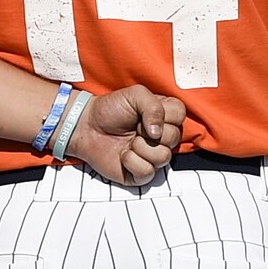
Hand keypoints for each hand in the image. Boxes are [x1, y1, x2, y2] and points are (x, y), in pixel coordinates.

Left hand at [69, 86, 186, 186]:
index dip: (163, 114)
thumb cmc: (110, 109)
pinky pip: (148, 172)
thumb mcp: (135, 95)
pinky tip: (123, 155)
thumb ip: (153, 106)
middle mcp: (161, 137)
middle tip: (134, 127)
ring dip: (141, 147)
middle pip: (174, 138)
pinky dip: (132, 162)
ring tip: (129, 142)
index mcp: (164, 117)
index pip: (181, 116)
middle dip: (149, 131)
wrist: (86, 126)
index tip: (144, 113)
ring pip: (164, 157)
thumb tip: (158, 132)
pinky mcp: (140, 173)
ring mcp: (152, 156)